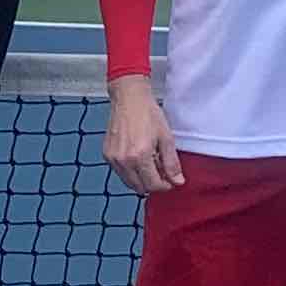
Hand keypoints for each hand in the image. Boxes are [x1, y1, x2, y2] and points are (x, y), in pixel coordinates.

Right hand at [102, 76, 183, 197]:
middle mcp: (124, 160)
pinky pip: (120, 172)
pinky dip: (131, 172)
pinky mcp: (107, 154)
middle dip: (153, 184)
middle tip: (162, 172)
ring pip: (129, 182)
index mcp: (140, 156)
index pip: (153, 185)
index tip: (170, 180)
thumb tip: (177, 181)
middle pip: (140, 188)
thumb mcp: (166, 138)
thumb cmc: (147, 113)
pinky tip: (138, 158)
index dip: (165, 185)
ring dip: (141, 179)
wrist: (129, 98)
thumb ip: (172, 163)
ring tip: (150, 163)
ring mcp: (113, 158)